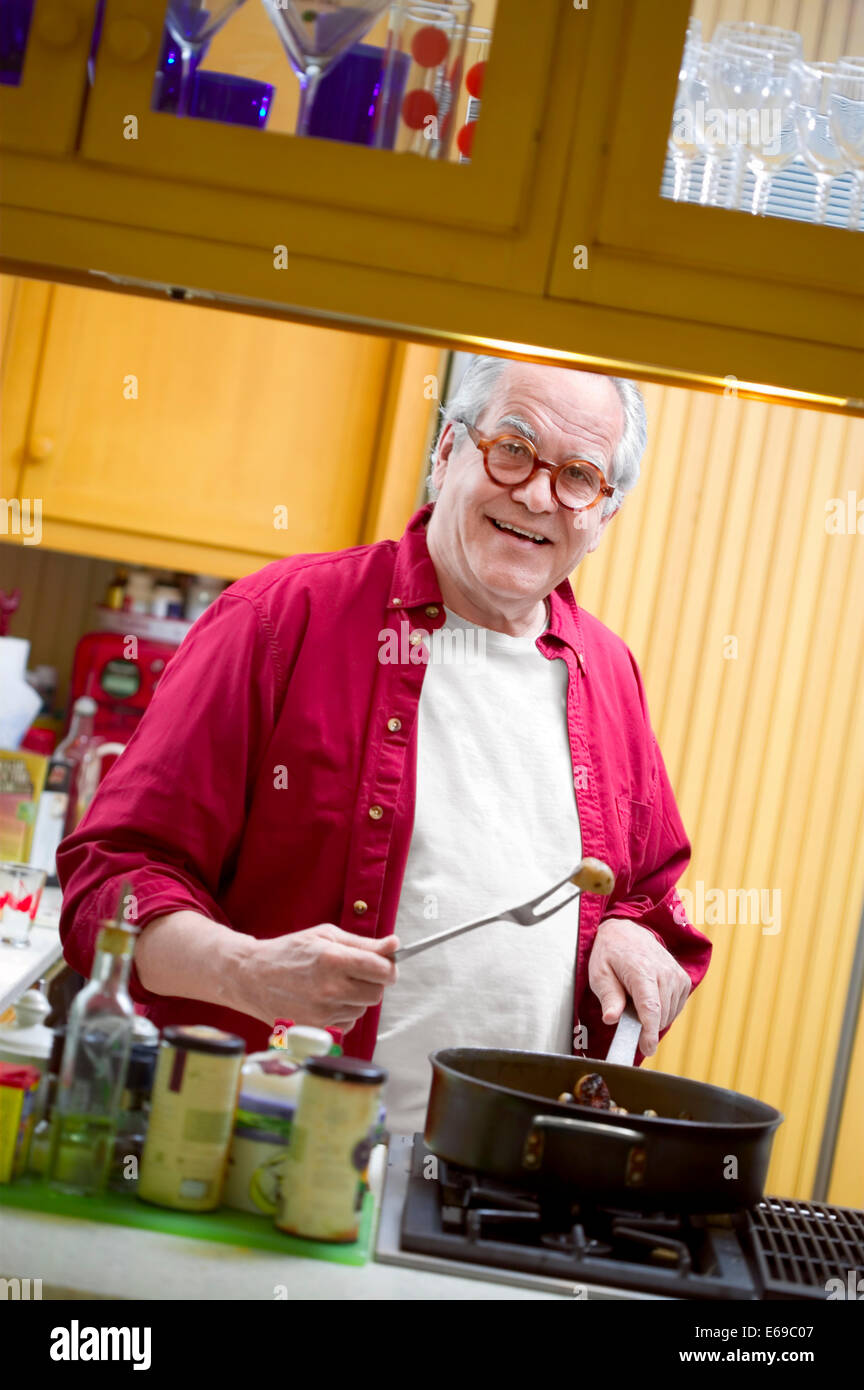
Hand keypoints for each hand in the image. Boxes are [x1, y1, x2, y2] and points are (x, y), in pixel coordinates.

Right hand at [239, 923, 398, 1030]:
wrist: (252, 977)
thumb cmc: (289, 952)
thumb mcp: (326, 936)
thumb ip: (363, 943)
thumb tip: (395, 945)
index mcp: (333, 960)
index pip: (382, 970)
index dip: (389, 967)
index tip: (384, 964)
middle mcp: (330, 989)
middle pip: (377, 993)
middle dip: (373, 982)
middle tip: (356, 973)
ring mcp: (323, 1012)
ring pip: (363, 1009)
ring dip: (357, 998)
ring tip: (333, 985)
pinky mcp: (317, 1029)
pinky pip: (348, 1023)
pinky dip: (343, 1013)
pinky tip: (325, 1000)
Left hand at [588, 917, 690, 1056]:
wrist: (627, 932)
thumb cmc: (610, 954)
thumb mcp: (599, 973)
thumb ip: (608, 997)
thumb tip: (611, 1019)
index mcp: (641, 970)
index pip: (651, 1008)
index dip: (649, 1032)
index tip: (647, 1048)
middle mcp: (664, 972)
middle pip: (660, 1016)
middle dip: (643, 1024)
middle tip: (626, 1010)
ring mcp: (676, 975)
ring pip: (668, 1014)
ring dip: (652, 1017)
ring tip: (635, 997)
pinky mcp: (683, 979)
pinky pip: (675, 1008)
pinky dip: (662, 1010)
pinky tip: (649, 998)